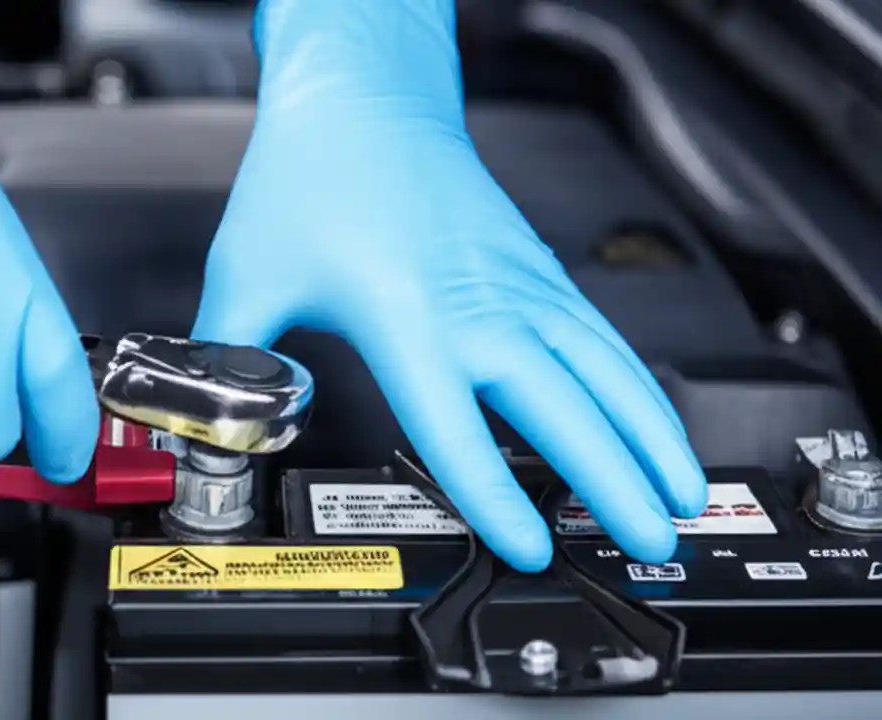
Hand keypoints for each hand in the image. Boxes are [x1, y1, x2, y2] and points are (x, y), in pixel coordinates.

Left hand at [193, 0, 706, 569]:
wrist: (364, 98)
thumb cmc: (315, 176)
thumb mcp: (247, 275)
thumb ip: (232, 359)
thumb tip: (217, 425)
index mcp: (408, 316)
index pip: (459, 428)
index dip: (496, 497)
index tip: (529, 545)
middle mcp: (480, 304)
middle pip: (564, 406)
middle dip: (614, 481)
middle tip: (650, 538)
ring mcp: (519, 286)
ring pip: (605, 370)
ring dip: (650, 434)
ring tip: (682, 491)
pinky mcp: (536, 270)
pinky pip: (602, 337)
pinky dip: (637, 384)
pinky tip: (653, 417)